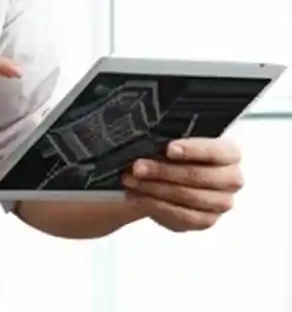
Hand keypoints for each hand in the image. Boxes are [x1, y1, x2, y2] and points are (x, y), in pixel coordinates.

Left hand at [121, 138, 241, 231]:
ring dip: (154, 188)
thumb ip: (169, 141)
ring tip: (130, 180)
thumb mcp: (173, 142)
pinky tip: (136, 196)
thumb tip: (149, 144)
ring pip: (187, 196)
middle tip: (137, 167)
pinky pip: (181, 215)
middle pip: (198, 176)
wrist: (169, 179)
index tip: (168, 149)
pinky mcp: (206, 220)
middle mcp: (232, 179)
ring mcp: (222, 203)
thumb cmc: (174, 155)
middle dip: (163, 171)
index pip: (217, 152)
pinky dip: (154, 205)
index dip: (193, 150)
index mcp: (230, 154)